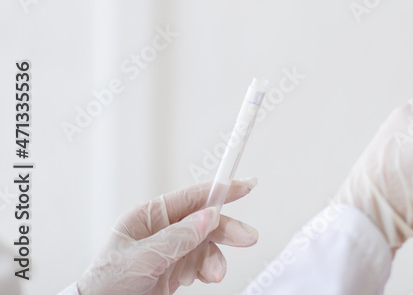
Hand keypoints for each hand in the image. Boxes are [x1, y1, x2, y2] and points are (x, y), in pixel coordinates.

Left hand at [77, 178, 258, 294]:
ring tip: (215, 274)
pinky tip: (205, 278)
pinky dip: (207, 270)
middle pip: (204, 222)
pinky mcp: (172, 272)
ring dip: (214, 258)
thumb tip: (209, 216)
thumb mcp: (143, 259)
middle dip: (225, 230)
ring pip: (205, 246)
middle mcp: (160, 231)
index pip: (190, 198)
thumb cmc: (107, 286)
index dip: (219, 190)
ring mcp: (168, 252)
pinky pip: (200, 264)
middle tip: (247, 238)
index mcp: (148, 217)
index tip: (246, 185)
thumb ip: (177, 237)